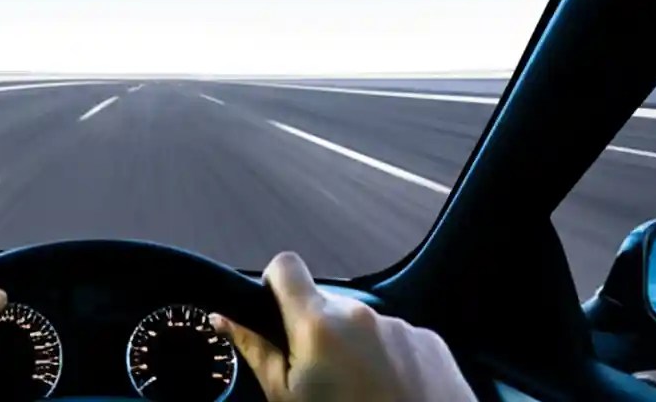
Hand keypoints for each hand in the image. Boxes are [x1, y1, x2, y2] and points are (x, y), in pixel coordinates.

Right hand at [210, 252, 475, 401]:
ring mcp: (401, 326)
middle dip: (316, 331)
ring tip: (358, 392)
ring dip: (354, 348)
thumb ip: (255, 350)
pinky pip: (396, 339)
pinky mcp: (431, 342)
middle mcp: (361, 315)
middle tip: (319, 377)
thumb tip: (224, 319)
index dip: (274, 284)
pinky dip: (388, 360)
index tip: (274, 310)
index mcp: (318, 324)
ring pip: (361, 324)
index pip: (284, 266)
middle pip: (324, 304)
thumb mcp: (287, 397)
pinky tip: (388, 393)